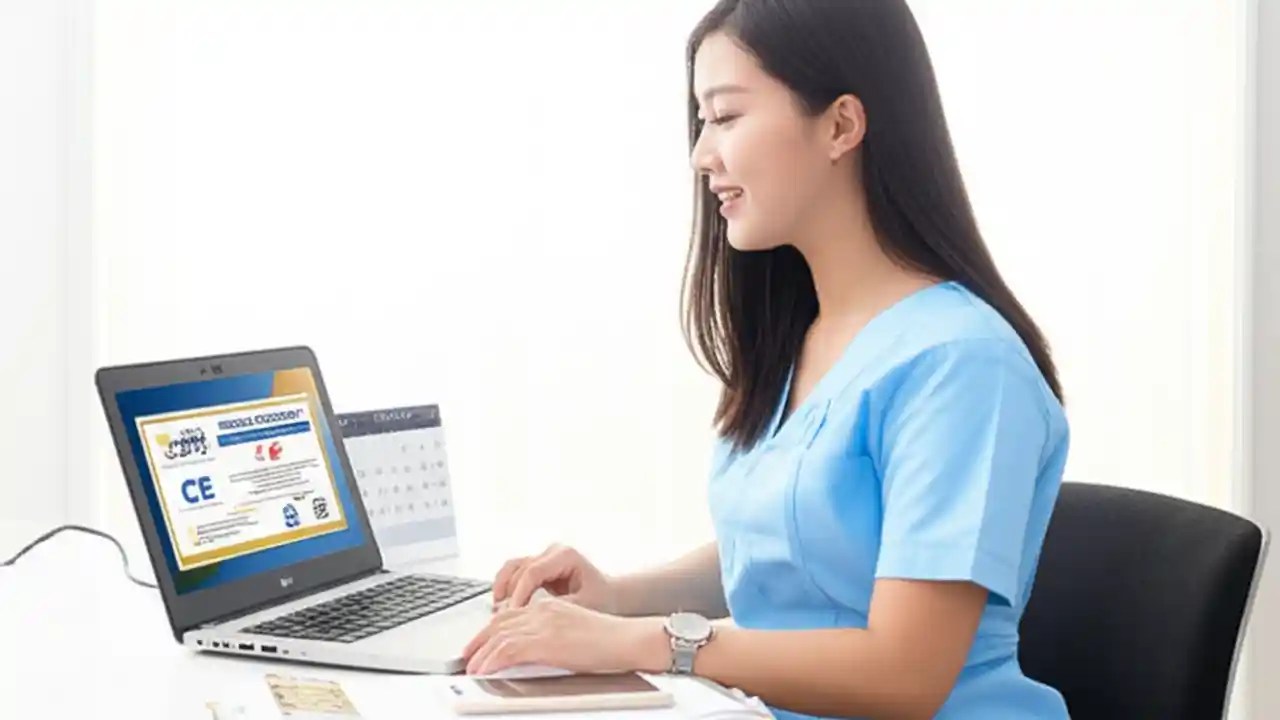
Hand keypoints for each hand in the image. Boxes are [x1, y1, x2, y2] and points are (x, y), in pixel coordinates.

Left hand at [462, 597, 668, 675]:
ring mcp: (544, 624)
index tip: (479, 644)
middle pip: (500, 623)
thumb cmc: (612, 641)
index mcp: (551, 608)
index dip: (490, 630)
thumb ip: (552, 637)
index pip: (511, 616)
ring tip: (470, 668)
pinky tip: (483, 670)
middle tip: (467, 656)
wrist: (629, 639)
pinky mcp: (546, 641)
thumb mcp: (575, 634)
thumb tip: (532, 654)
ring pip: (500, 637)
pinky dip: (491, 661)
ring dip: (480, 654)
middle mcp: (544, 611)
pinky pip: (508, 650)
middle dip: (479, 641)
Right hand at [492, 544, 617, 611]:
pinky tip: (502, 607)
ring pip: (511, 568)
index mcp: (565, 555)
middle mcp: (552, 552)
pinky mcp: (536, 568)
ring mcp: (543, 558)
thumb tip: (532, 616)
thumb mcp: (584, 606)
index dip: (520, 593)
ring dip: (502, 589)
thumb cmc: (602, 599)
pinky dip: (505, 589)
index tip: (513, 614)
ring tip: (497, 611)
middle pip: (519, 568)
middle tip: (502, 618)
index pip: (533, 571)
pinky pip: (513, 574)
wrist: (610, 596)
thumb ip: (559, 608)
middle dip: (508, 594)